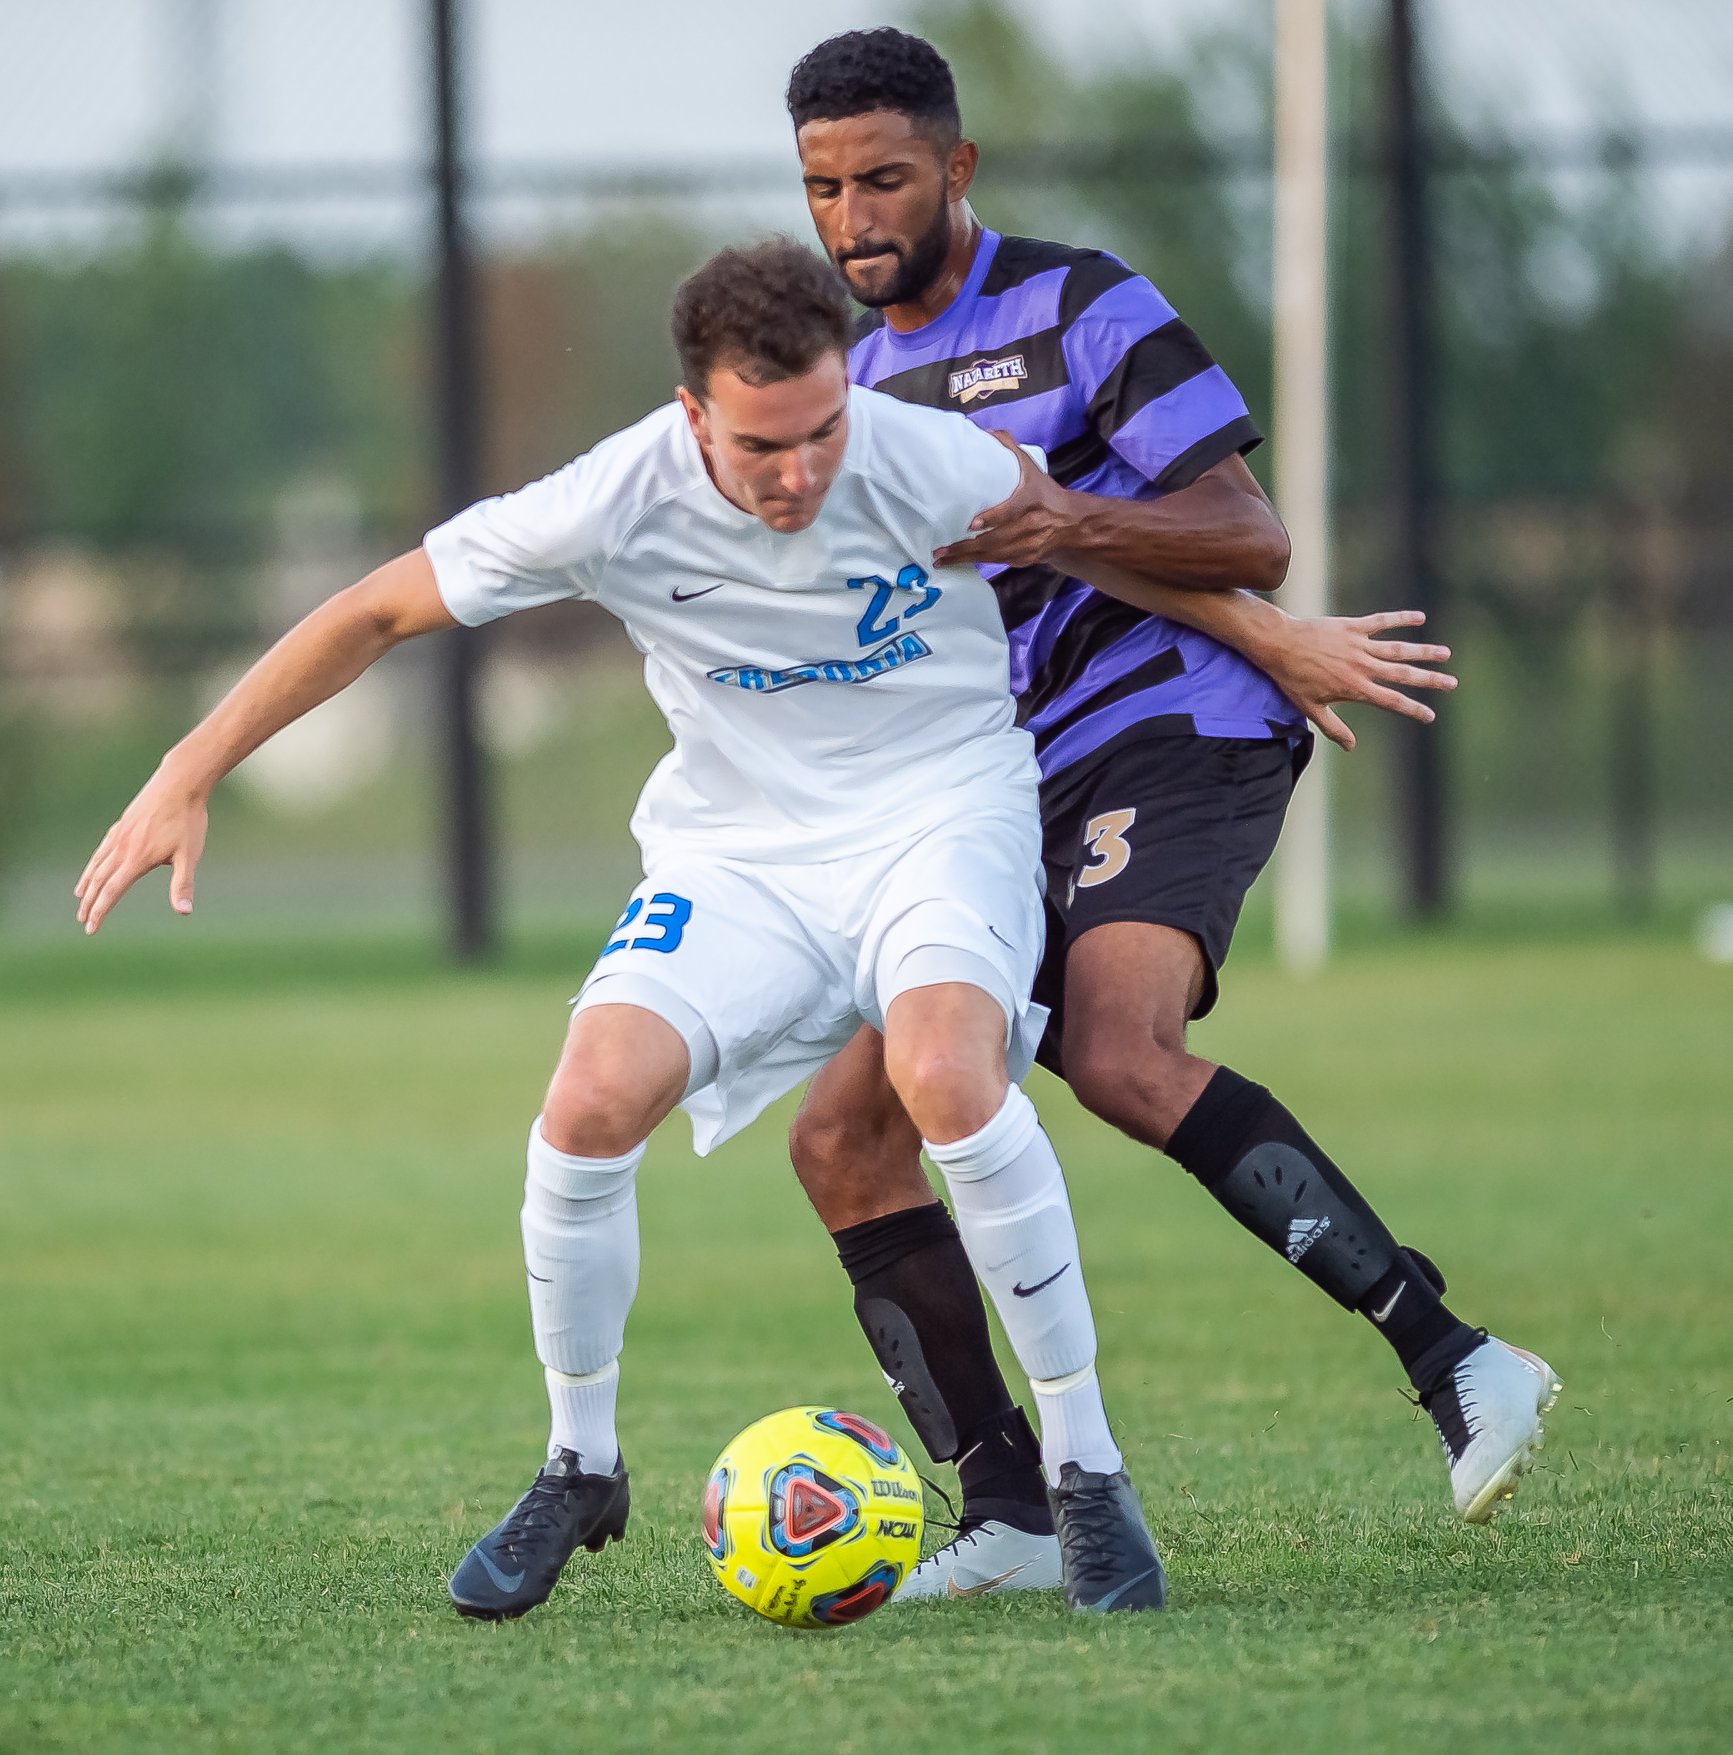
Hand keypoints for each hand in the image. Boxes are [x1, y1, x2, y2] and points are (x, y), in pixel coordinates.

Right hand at [75, 764, 208, 934]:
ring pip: (97, 863)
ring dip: (87, 883)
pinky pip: (103, 848)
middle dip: (90, 903)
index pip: (112, 892)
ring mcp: (120, 834)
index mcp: (137, 859)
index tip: (91, 929)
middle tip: (83, 920)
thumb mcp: (190, 855)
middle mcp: (122, 848)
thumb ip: (183, 884)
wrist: (179, 783)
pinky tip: (95, 865)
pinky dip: (94, 861)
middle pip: (99, 881)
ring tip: (80, 897)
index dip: (100, 912)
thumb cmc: (188, 820)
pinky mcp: (123, 823)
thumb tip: (184, 912)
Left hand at [933, 431, 1077, 568]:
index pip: (1013, 511)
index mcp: (1033, 500)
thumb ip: (1011, 449)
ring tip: (942, 559)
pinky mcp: (1025, 559)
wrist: (1071, 525)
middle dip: (967, 547)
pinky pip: (998, 562)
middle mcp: (1031, 525)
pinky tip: (959, 562)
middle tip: (941, 550)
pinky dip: (978, 562)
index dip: (993, 518)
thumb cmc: (1045, 494)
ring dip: (966, 558)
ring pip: (994, 555)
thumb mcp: (1033, 469)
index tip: (972, 524)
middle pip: (997, 540)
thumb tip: (987, 432)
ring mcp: (1029, 545)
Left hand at [1257, 609, 1455, 751]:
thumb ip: (1334, 728)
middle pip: (1403, 675)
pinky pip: (1382, 621)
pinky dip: (1401, 618)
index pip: (1392, 702)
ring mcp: (1359, 645)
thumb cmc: (1292, 679)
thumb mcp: (1311, 709)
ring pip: (1398, 649)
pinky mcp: (1353, 627)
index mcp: (1355, 689)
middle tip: (1452, 684)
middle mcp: (1362, 667)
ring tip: (1445, 654)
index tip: (1430, 716)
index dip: (1413, 709)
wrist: (1279, 645)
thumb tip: (1351, 747)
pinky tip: (1420, 618)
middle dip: (1430, 680)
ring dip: (1423, 651)